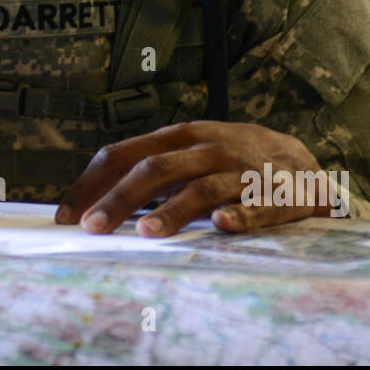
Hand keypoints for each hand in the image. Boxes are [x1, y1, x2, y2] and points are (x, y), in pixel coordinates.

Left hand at [55, 121, 333, 235]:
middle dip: (119, 198)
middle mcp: (207, 149)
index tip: (67, 215)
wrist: (303, 165)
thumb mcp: (188, 156)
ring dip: (172, 211)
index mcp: (180, 137)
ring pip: (201, 188)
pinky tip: (222, 227)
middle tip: (92, 228)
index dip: (93, 182)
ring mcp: (241, 171)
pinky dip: (239, 216)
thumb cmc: (231, 164)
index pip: (125, 154)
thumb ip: (149, 174)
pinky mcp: (275, 196)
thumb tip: (92, 203)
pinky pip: (256, 207)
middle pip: (155, 169)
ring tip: (145, 233)